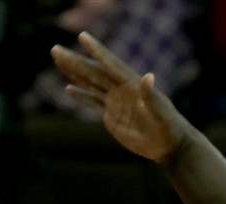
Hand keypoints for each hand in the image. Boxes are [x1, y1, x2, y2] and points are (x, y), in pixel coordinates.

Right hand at [51, 32, 187, 162]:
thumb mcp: (162, 113)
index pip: (110, 65)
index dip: (97, 51)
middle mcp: (121, 90)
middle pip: (94, 72)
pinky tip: (68, 89)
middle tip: (55, 49)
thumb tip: (148, 76)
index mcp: (132, 85)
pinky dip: (81, 95)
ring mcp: (116, 101)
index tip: (83, 37)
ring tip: (58, 58)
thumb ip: (153, 96)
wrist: (169, 145)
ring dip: (75, 72)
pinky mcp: (112, 115)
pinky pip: (94, 102)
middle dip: (75, 61)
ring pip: (91, 83)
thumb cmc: (170, 128)